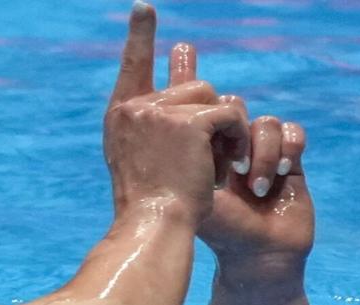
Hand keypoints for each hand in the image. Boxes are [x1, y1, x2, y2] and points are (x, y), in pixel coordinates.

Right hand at [103, 3, 248, 222]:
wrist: (156, 228)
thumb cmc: (154, 210)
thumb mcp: (143, 164)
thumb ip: (154, 131)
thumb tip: (189, 103)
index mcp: (121, 117)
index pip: (133, 67)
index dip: (140, 35)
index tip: (144, 6)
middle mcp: (135, 107)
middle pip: (192, 87)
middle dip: (211, 119)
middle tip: (211, 160)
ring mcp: (159, 111)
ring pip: (213, 96)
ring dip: (226, 129)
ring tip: (220, 165)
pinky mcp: (188, 121)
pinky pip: (229, 113)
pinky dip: (238, 138)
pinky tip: (232, 164)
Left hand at [165, 43, 314, 262]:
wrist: (255, 258)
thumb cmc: (218, 229)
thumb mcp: (187, 187)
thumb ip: (175, 151)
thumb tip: (151, 108)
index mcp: (198, 149)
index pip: (194, 102)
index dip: (187, 73)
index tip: (180, 49)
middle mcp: (228, 146)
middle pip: (231, 104)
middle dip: (230, 127)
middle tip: (229, 166)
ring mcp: (260, 151)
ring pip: (262, 120)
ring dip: (259, 153)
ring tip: (252, 186)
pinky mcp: (291, 160)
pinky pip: (291, 131)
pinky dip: (283, 152)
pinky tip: (276, 178)